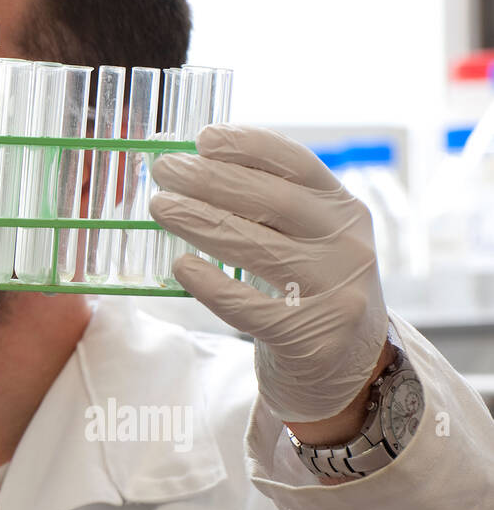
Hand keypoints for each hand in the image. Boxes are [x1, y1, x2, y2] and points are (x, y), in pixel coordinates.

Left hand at [148, 124, 388, 424]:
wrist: (349, 372)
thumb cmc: (309, 290)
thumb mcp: (308, 239)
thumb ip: (268, 207)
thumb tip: (194, 164)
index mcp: (344, 211)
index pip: (298, 165)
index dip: (249, 146)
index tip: (203, 137)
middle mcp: (347, 247)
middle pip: (273, 202)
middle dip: (211, 180)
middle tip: (163, 170)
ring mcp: (335, 293)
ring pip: (258, 249)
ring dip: (201, 222)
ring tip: (160, 206)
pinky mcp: (311, 338)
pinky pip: (251, 306)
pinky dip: (211, 284)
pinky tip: (180, 265)